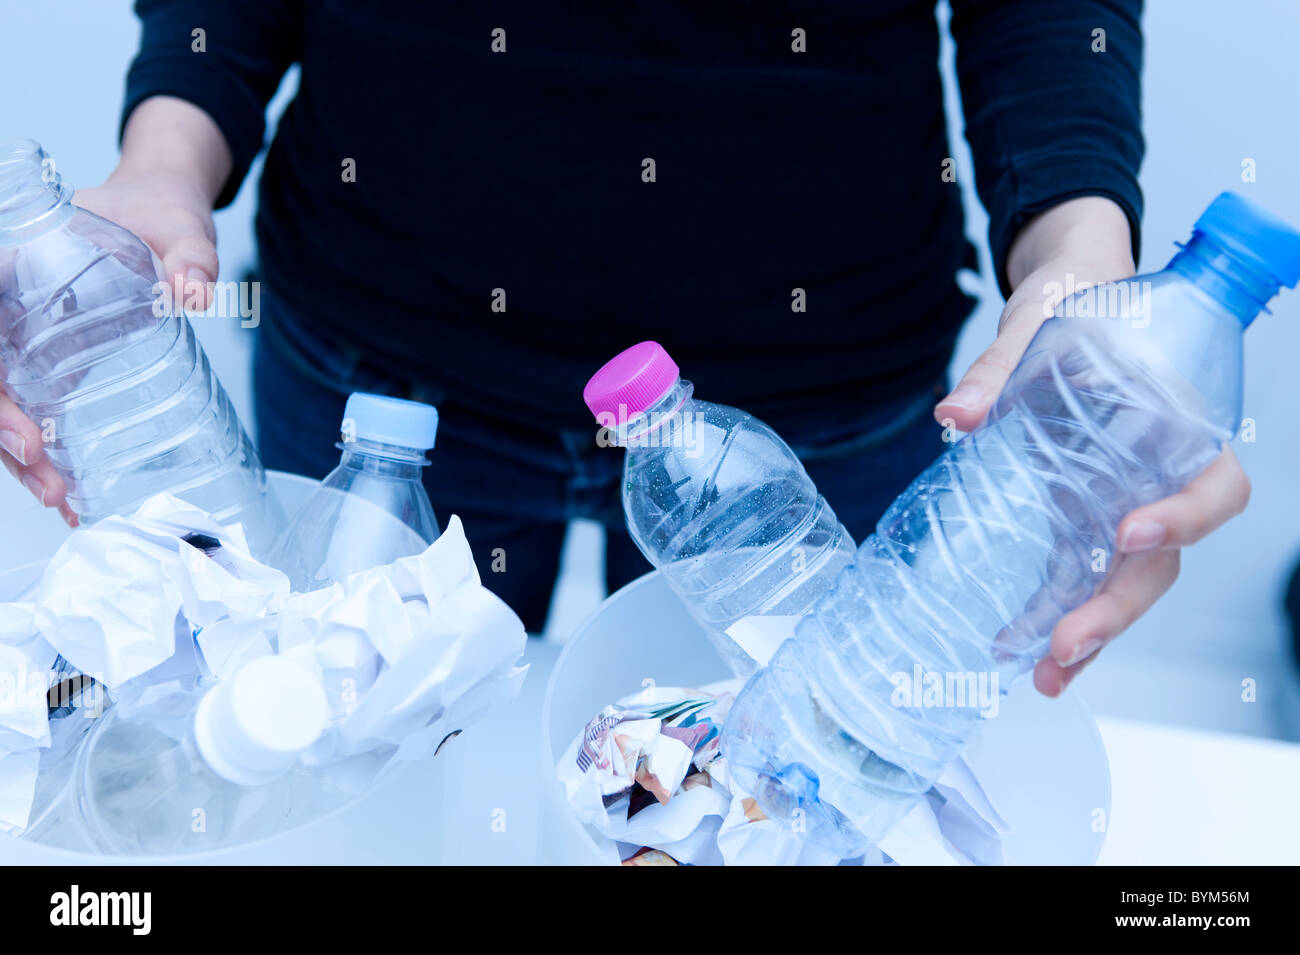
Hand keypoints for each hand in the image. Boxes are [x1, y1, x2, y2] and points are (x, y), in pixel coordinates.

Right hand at [1, 96, 228, 525]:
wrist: (159, 218)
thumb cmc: (158, 216)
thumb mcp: (179, 229)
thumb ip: (190, 256)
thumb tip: (197, 291)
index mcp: (13, 264)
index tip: (29, 433)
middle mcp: (6, 305)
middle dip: (5, 435)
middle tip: (50, 482)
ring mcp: (20, 337)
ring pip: (2, 401)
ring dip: (19, 457)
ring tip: (61, 500)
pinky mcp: (45, 361)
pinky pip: (28, 409)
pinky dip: (40, 452)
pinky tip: (66, 490)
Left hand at [933, 197, 1251, 696]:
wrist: (1073, 298)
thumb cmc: (1081, 304)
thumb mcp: (1041, 323)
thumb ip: (1000, 368)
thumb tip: (956, 416)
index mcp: (1176, 425)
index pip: (1213, 485)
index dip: (1185, 517)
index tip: (1132, 534)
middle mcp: (1157, 476)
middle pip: (1161, 561)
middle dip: (1117, 609)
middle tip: (1065, 645)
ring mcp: (1119, 501)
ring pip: (1122, 584)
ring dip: (1087, 633)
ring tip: (1044, 678)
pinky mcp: (1080, 514)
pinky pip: (1075, 576)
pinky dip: (1048, 615)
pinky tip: (1012, 647)